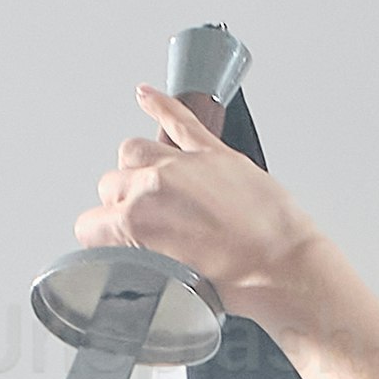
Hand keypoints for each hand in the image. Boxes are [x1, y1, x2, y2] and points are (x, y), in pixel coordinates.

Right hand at [70, 82, 320, 325]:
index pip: (91, 224)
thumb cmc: (244, 283)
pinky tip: (146, 96)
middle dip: (121, 205)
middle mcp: (155, 185)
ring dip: (136, 168)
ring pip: (133, 151)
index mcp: (138, 222)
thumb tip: (140, 250)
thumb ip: (146, 256)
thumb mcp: (176, 283)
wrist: (288, 270)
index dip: (101, 237)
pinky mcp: (213, 152)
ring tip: (152, 188)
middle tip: (144, 225)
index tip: (111, 242)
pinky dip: (160, 104)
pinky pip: (178, 118)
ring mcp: (184, 164)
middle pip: (111, 185)